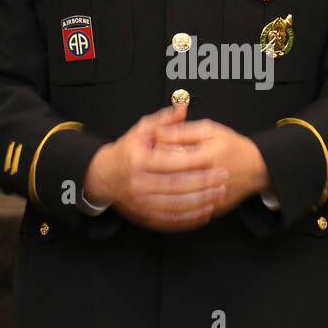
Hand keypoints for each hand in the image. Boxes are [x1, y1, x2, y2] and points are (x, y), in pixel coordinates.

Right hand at [81, 104, 230, 231]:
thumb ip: (164, 120)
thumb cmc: (127, 152)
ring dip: (200, 202)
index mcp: (139, 161)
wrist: (105, 177)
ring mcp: (141, 202)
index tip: (216, 162)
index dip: (196, 165)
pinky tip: (205, 211)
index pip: (172, 164)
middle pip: (176, 187)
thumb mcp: (141, 130)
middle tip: (223, 179)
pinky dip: (189, 218)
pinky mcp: (144, 216)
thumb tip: (183, 108)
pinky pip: (170, 220)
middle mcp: (138, 183)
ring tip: (218, 194)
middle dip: (203, 184)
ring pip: (175, 206)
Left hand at [152, 114, 271, 217]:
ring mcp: (212, 197)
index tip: (148, 150)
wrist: (257, 167)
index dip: (154, 155)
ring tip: (157, 183)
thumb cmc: (233, 146)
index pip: (169, 157)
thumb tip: (158, 134)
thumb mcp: (209, 130)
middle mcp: (209, 179)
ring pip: (179, 200)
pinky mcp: (214, 209)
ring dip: (164, 193)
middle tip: (148, 168)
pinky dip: (177, 208)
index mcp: (205, 156)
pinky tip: (170, 200)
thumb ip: (183, 131)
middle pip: (171, 180)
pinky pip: (191, 213)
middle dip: (156, 175)